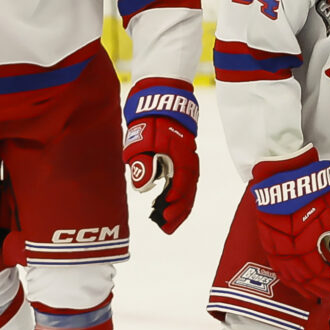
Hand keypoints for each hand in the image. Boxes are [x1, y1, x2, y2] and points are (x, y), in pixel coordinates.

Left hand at [122, 78, 199, 233]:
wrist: (161, 101)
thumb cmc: (149, 121)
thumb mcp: (140, 141)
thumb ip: (141, 163)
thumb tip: (143, 186)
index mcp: (181, 153)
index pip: (183, 180)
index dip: (176, 196)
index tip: (165, 209)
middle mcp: (188, 158)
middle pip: (189, 189)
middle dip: (179, 210)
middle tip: (167, 227)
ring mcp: (187, 159)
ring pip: (188, 187)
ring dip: (180, 206)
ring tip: (169, 223)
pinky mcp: (182, 160)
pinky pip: (184, 182)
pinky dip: (179, 195)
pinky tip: (168, 205)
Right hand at [249, 147, 329, 298]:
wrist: (287, 174)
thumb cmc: (315, 191)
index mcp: (306, 241)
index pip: (316, 270)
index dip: (326, 280)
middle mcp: (287, 247)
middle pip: (300, 276)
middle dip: (313, 287)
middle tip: (324, 294)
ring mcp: (274, 243)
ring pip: (285, 272)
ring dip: (298, 285)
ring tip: (309, 293)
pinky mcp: (266, 237)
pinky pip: (274, 262)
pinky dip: (284, 274)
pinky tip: (291, 280)